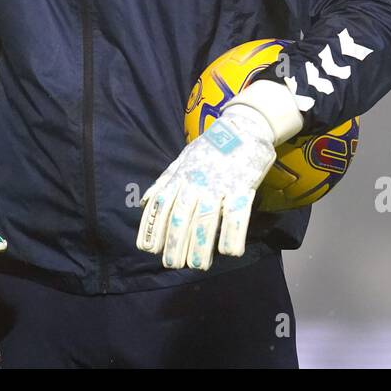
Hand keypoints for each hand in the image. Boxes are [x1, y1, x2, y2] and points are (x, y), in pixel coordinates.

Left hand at [137, 101, 279, 269]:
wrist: (245, 125)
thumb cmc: (212, 146)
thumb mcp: (183, 159)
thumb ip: (165, 182)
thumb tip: (145, 202)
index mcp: (181, 176)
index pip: (161, 205)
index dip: (153, 228)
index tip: (149, 249)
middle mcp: (197, 182)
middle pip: (181, 217)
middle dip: (175, 243)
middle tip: (172, 265)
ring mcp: (220, 185)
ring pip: (207, 220)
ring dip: (200, 246)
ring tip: (198, 266)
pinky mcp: (244, 187)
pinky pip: (237, 215)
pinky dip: (233, 235)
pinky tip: (229, 252)